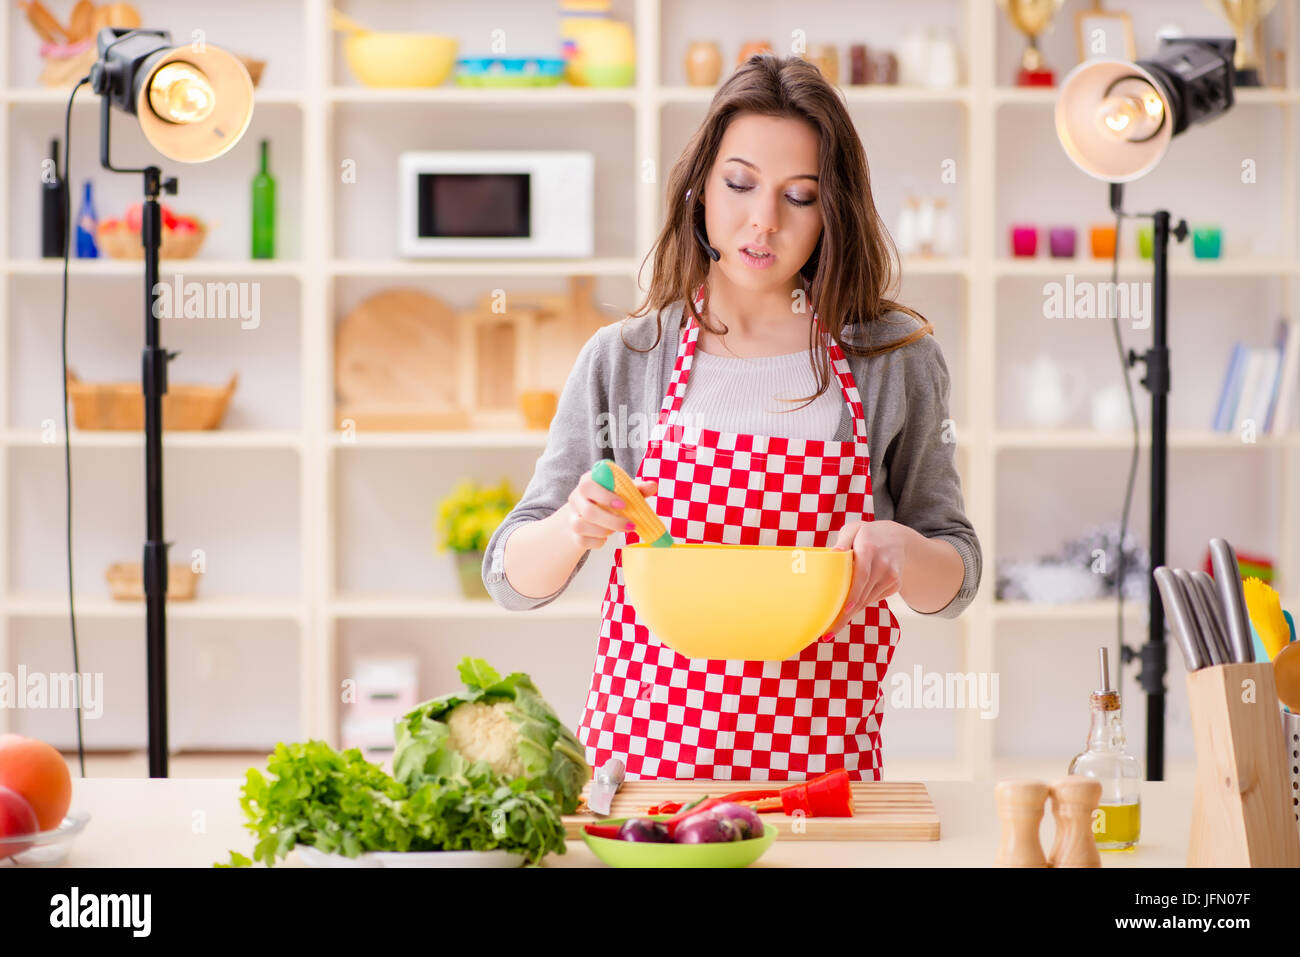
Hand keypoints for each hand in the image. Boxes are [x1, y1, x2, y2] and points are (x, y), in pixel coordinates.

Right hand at [562, 471, 658, 550]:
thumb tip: (652, 486)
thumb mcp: (621, 491)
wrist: (584, 516)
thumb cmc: (606, 500)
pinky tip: (605, 537)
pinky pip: (584, 541)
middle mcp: (576, 498)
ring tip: (616, 529)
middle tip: (631, 525)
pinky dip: (599, 541)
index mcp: (587, 483)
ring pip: (583, 527)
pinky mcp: (573, 534)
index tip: (623, 505)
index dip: (605, 496)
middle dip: (612, 521)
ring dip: (605, 531)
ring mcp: (572, 516)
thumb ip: (636, 488)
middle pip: (588, 512)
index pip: (588, 485)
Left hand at [822, 520, 909, 637]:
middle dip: (846, 615)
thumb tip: (832, 554)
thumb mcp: (854, 529)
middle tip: (829, 632)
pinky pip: (874, 598)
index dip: (853, 595)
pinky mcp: (895, 585)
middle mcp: (883, 565)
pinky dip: (861, 604)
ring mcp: (892, 577)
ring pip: (868, 600)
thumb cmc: (868, 534)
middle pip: (863, 595)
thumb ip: (842, 541)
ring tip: (833, 628)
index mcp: (869, 549)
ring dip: (851, 614)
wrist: (898, 538)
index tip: (844, 610)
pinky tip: (849, 609)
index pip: (861, 575)